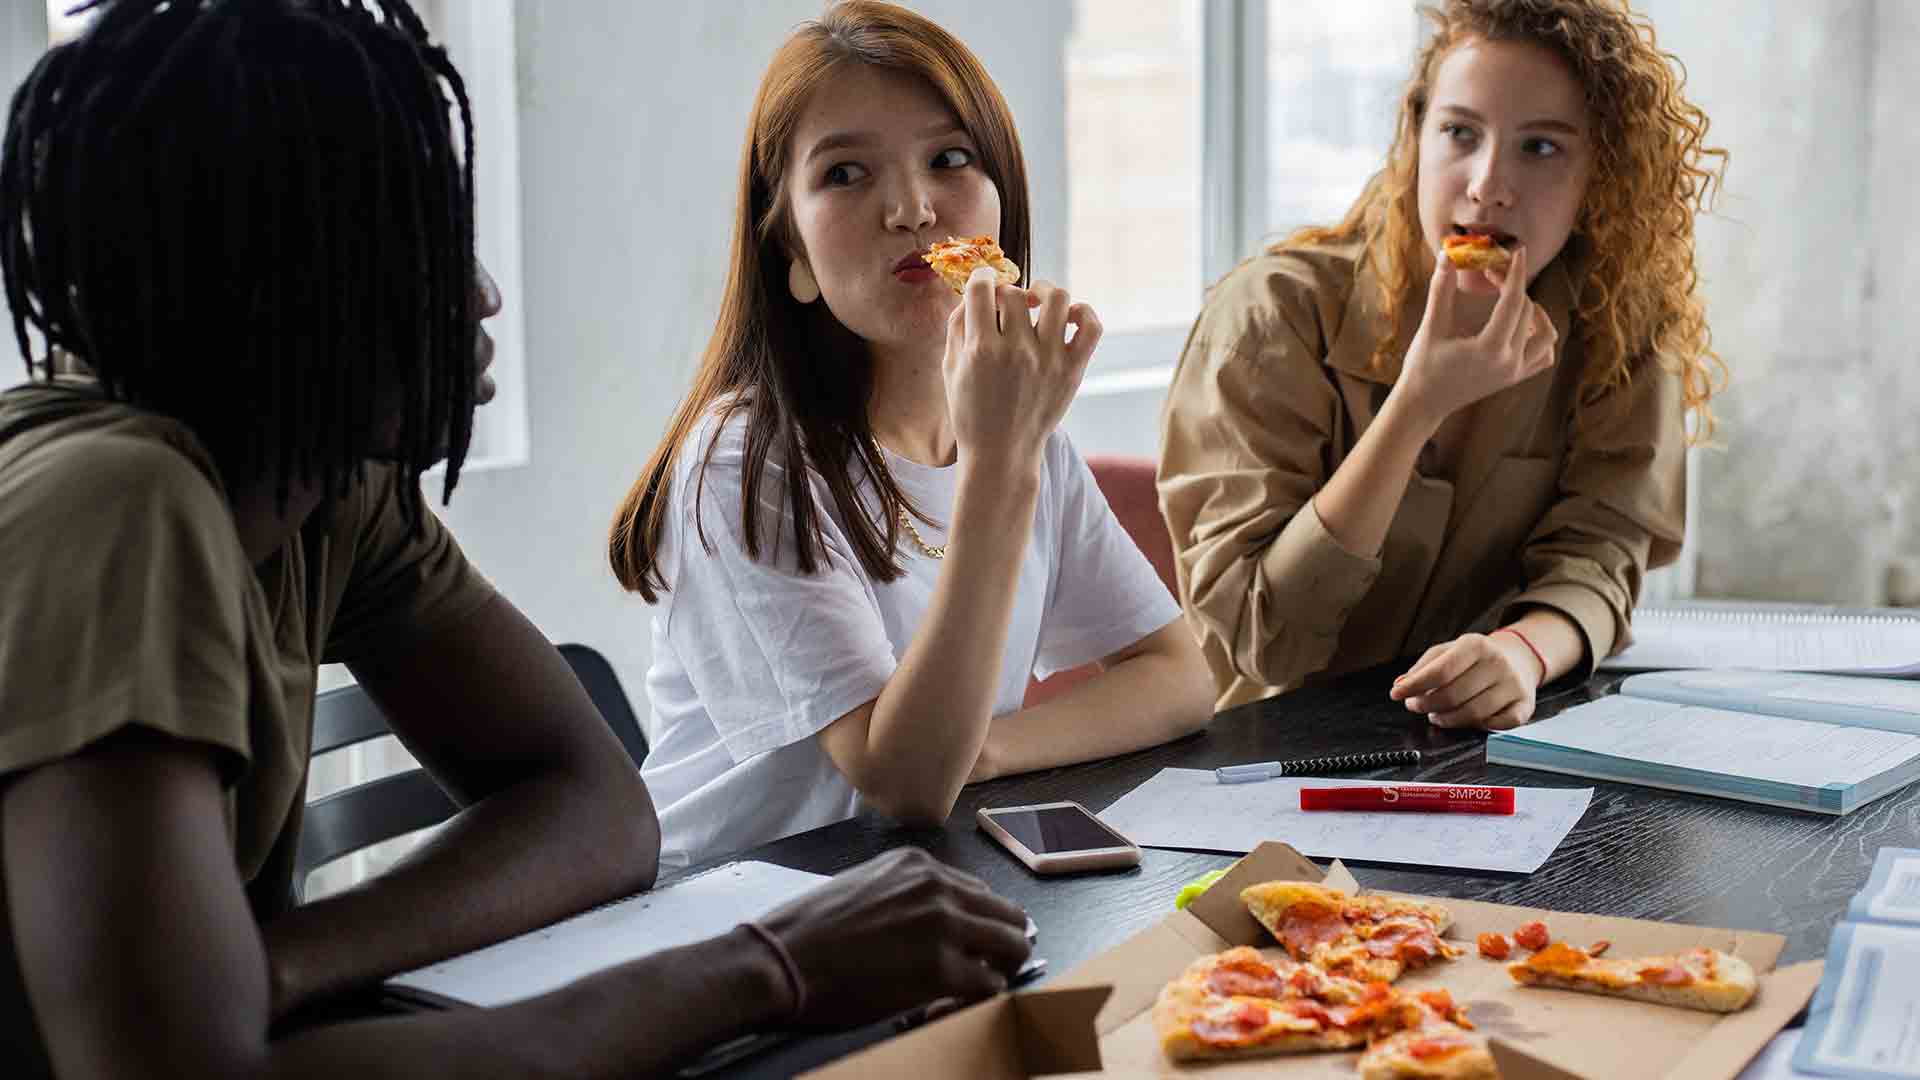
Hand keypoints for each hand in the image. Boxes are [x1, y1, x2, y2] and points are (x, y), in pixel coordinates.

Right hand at [754, 847, 1030, 1028]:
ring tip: (979, 988)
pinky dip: (981, 999)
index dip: (980, 923)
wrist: (781, 959)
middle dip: (1005, 943)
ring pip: (1013, 944)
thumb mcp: (864, 886)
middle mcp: (938, 887)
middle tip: (990, 969)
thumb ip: (905, 896)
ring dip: (1003, 969)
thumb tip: (931, 923)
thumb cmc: (808, 931)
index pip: (979, 891)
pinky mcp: (942, 969)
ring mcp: (944, 926)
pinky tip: (955, 1005)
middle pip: (1008, 913)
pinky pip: (991, 985)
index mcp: (918, 866)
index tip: (973, 944)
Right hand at [944, 269, 1100, 470]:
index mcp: (981, 350)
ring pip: (1057, 299)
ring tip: (1037, 303)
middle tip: (1006, 309)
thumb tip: (973, 292)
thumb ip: (957, 326)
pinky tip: (1066, 318)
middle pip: (1016, 294)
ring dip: (1044, 292)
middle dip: (1007, 294)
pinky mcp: (1072, 370)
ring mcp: (1048, 360)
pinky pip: (1090, 326)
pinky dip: (1082, 312)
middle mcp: (1016, 352)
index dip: (982, 279)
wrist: (1001, 453)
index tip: (984, 284)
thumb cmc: (971, 412)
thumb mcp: (950, 368)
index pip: (983, 288)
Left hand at [1389, 632, 1543, 729]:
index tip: (1396, 694)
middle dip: (1426, 705)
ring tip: (1435, 715)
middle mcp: (1498, 663)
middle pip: (1453, 696)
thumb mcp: (1447, 652)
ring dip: (1447, 720)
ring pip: (1473, 715)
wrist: (1518, 659)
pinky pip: (1497, 725)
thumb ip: (1422, 668)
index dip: (1414, 686)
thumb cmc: (1474, 659)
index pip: (1440, 671)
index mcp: (1476, 645)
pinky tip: (1465, 720)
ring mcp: (1514, 685)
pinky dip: (1476, 727)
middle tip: (1415, 706)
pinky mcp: (1525, 705)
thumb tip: (1400, 685)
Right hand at [1392, 244, 1555, 425]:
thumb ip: (1441, 289)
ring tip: (1511, 299)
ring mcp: (1515, 372)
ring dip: (1533, 311)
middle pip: (1526, 311)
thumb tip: (1447, 254)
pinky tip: (1522, 326)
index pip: (1514, 301)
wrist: (1423, 403)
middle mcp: (1509, 361)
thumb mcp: (1432, 325)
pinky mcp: (1515, 378)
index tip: (1517, 251)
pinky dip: (1540, 337)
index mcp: (1490, 348)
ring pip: (1545, 333)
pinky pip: (1544, 354)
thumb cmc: (1423, 365)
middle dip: (1511, 286)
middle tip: (1490, 273)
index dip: (1515, 272)